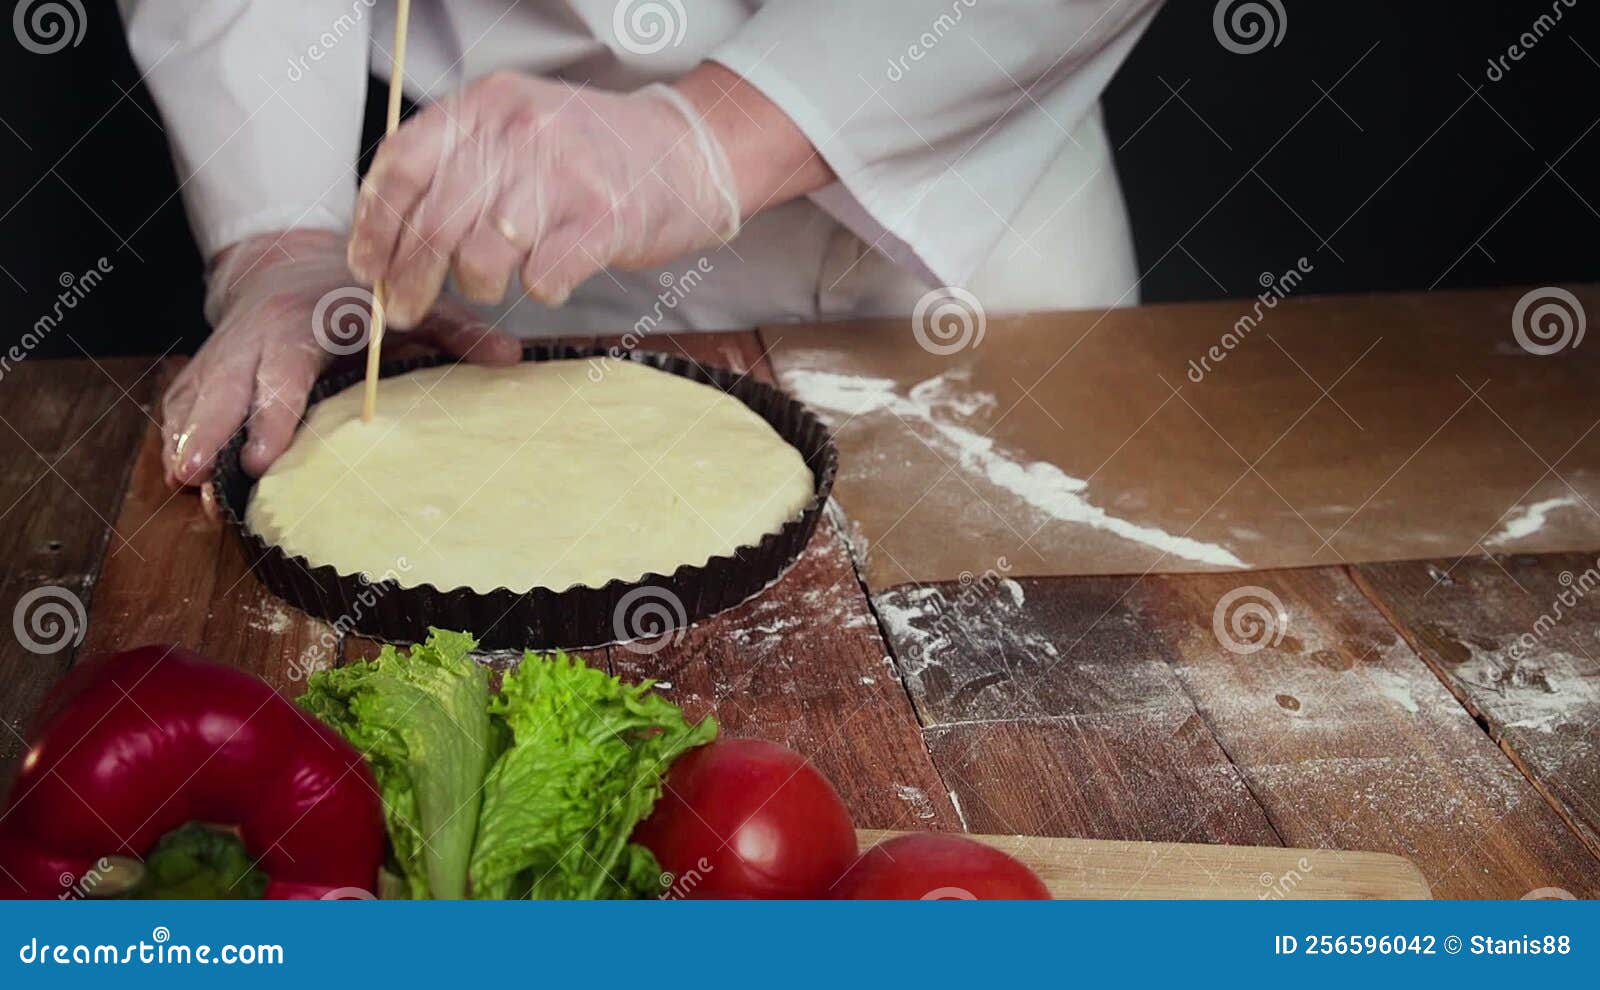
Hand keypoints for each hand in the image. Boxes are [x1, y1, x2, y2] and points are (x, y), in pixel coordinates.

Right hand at [164, 228, 520, 489]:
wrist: (289, 260)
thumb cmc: (355, 291)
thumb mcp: (404, 302)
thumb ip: (455, 330)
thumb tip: (511, 357)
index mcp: (303, 320)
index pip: (282, 370)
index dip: (270, 413)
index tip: (262, 457)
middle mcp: (256, 336)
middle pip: (226, 386)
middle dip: (208, 431)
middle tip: (195, 477)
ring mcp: (227, 351)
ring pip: (197, 393)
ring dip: (185, 437)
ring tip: (181, 482)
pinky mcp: (209, 366)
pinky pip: (185, 396)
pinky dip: (178, 429)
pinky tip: (176, 467)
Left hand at [346, 71, 743, 325]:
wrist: (688, 152)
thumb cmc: (592, 153)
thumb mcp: (516, 127)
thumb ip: (457, 161)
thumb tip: (388, 234)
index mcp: (487, 104)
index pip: (403, 165)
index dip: (374, 225)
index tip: (367, 266)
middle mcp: (520, 131)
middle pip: (434, 222)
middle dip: (409, 279)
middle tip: (402, 310)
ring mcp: (563, 174)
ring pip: (481, 256)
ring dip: (476, 285)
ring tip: (490, 283)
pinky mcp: (604, 220)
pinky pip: (542, 279)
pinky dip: (539, 290)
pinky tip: (549, 278)